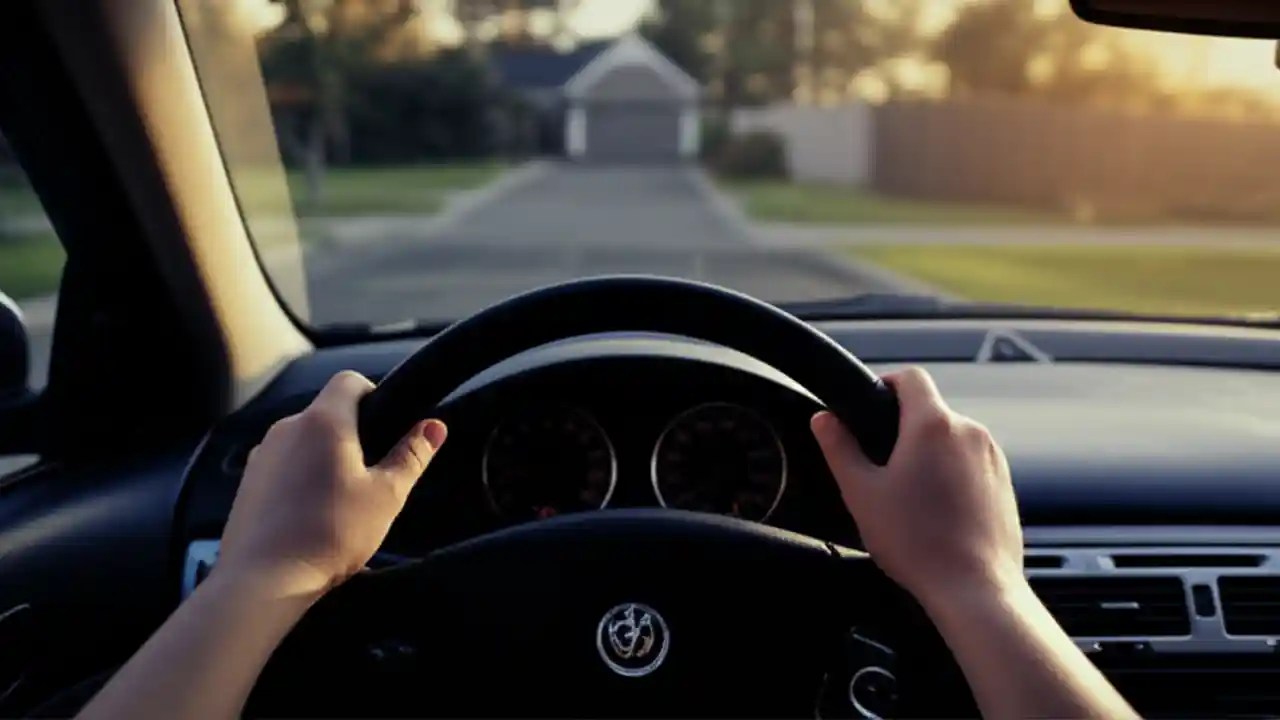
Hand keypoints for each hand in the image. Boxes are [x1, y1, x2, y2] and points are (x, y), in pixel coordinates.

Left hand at [213, 371, 447, 599]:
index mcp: (323, 421)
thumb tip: (435, 426)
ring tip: (339, 503)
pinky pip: (283, 467)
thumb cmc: (331, 534)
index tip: (386, 429)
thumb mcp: (386, 496)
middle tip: (371, 476)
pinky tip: (310, 517)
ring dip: (324, 459)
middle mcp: (287, 427)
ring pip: (304, 442)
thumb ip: (412, 456)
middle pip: (327, 413)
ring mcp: (261, 454)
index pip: (350, 380)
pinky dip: (300, 480)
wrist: (262, 580)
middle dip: (352, 435)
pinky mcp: (247, 482)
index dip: (374, 395)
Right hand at [810, 367, 1021, 608]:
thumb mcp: (861, 492)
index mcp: (933, 425)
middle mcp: (970, 432)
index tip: (870, 408)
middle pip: (930, 411)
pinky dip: (951, 477)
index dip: (885, 384)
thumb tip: (823, 420)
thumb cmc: (917, 542)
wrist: (974, 588)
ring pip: (951, 440)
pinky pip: (971, 465)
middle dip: (903, 430)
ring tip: (908, 498)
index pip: (910, 378)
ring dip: (929, 455)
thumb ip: (839, 447)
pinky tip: (935, 513)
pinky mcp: (1004, 484)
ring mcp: (992, 458)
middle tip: (880, 467)